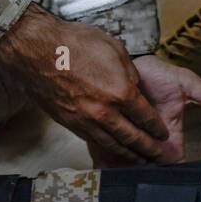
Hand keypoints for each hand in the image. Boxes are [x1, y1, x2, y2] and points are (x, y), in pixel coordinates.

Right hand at [0, 5, 169, 163]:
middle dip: (148, 147)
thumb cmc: (75, 43)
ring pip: (113, 144)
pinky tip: (113, 148)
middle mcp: (105, 111)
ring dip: (129, 154)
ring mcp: (86, 120)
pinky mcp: (70, 123)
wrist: (37, 50)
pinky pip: (94, 139)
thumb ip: (129, 72)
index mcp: (120, 91)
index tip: (163, 132)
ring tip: (140, 158)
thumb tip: (135, 86)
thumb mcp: (114, 48)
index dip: (156, 127)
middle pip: (132, 137)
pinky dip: (108, 147)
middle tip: (159, 155)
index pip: (145, 117)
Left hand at [87, 55, 200, 166]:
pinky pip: (107, 164)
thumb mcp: (188, 84)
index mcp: (170, 138)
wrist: (127, 64)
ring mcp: (129, 145)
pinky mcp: (108, 142)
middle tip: (143, 171)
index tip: (169, 171)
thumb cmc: (159, 75)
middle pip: (151, 172)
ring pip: (130, 172)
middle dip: (149, 176)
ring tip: (123, 169)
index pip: (175, 164)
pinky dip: (107, 168)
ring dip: (128, 174)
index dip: (174, 172)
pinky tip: (106, 166)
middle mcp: (150, 146)